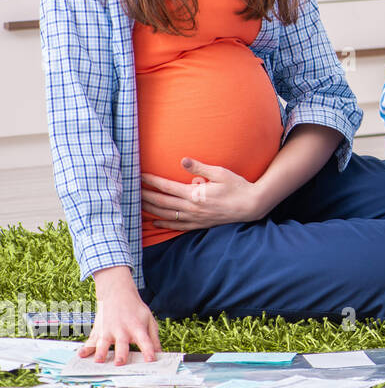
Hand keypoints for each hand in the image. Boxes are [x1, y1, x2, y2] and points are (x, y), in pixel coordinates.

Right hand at [79, 266, 161, 364]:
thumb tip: (159, 353)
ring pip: (104, 343)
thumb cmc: (135, 310)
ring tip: (99, 361)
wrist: (118, 294)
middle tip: (119, 363)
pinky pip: (90, 341)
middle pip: (122, 344)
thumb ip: (153, 338)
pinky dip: (85, 348)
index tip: (150, 360)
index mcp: (137, 328)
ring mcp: (108, 331)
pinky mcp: (98, 332)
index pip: (145, 341)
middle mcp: (122, 330)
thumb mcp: (149, 320)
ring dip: (101, 352)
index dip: (148, 351)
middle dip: (121, 354)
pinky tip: (81, 355)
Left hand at [141, 157, 267, 230]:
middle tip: (130, 189)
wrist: (251, 206)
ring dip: (150, 209)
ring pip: (166, 215)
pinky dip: (164, 223)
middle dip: (145, 195)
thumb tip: (182, 161)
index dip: (151, 181)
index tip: (139, 176)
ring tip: (137, 203)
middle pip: (162, 202)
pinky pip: (177, 226)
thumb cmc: (237, 186)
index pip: (167, 187)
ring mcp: (195, 218)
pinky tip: (154, 220)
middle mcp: (192, 208)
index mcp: (196, 194)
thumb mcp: (220, 173)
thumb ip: (200, 167)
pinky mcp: (200, 224)